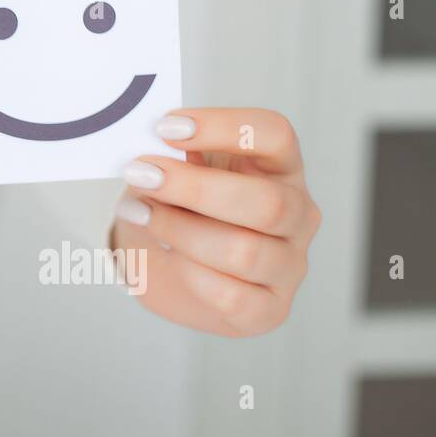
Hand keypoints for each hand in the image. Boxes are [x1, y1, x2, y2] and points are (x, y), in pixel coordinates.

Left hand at [110, 108, 320, 335]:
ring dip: (179, 229)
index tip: (167, 127)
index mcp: (281, 167)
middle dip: (193, 187)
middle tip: (140, 173)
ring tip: (137, 213)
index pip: (276, 135)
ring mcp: (289, 265)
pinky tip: (163, 253)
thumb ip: (174, 156)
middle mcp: (298, 215)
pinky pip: (231, 295)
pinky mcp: (269, 309)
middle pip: (267, 201)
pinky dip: (188, 272)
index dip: (222, 127)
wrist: (177, 266)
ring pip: (244, 251)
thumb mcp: (184, 170)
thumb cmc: (186, 207)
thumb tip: (149, 152)